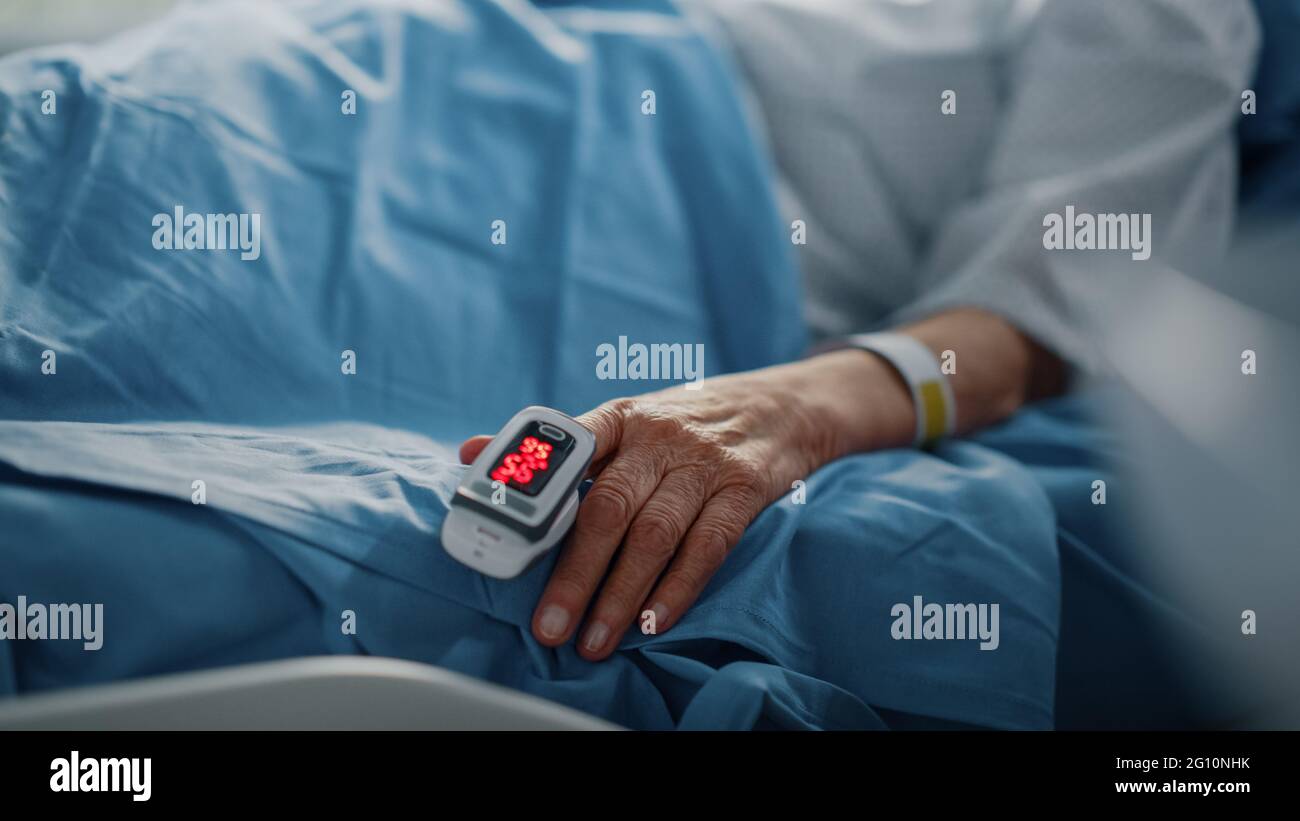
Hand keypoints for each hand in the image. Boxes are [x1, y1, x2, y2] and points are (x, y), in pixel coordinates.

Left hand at [458, 349, 916, 659]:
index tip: (507, 547)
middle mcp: (658, 435)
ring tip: (594, 640)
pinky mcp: (745, 487)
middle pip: (607, 508)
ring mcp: (704, 461)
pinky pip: (708, 546)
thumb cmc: (686, 422)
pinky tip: (652, 623)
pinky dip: (678, 589)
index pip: (566, 452)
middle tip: (549, 625)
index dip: (533, 497)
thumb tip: (471, 455)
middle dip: (574, 574)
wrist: (781, 405)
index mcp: (619, 416)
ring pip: (655, 534)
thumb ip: (558, 448)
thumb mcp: (624, 420)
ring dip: (621, 594)